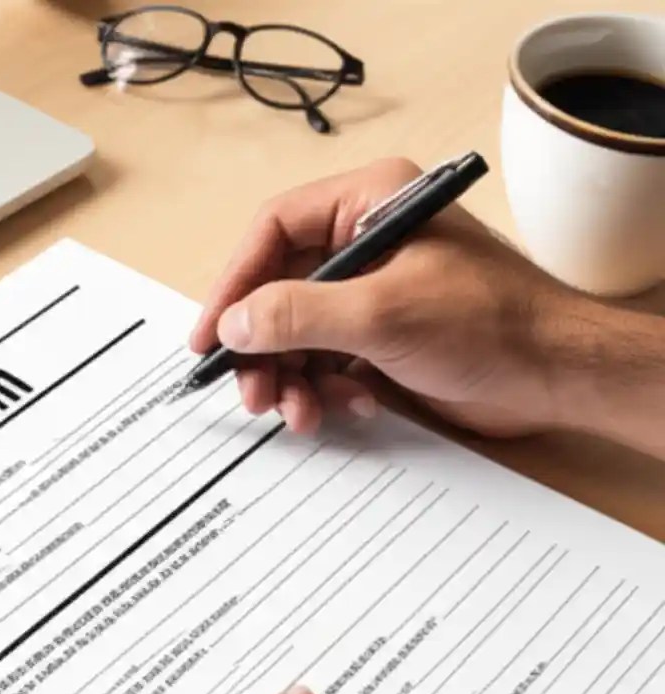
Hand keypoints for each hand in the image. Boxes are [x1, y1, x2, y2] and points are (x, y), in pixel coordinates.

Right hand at [189, 157, 589, 437]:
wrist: (560, 377)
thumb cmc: (491, 325)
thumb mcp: (381, 315)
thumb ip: (296, 315)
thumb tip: (233, 324)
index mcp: (368, 202)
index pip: (273, 230)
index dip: (234, 283)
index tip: (211, 334)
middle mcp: (366, 238)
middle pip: (278, 287)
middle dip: (262, 346)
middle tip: (251, 390)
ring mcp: (374, 287)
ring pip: (298, 330)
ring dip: (289, 376)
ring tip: (297, 412)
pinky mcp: (383, 332)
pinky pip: (326, 357)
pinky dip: (323, 387)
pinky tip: (345, 407)